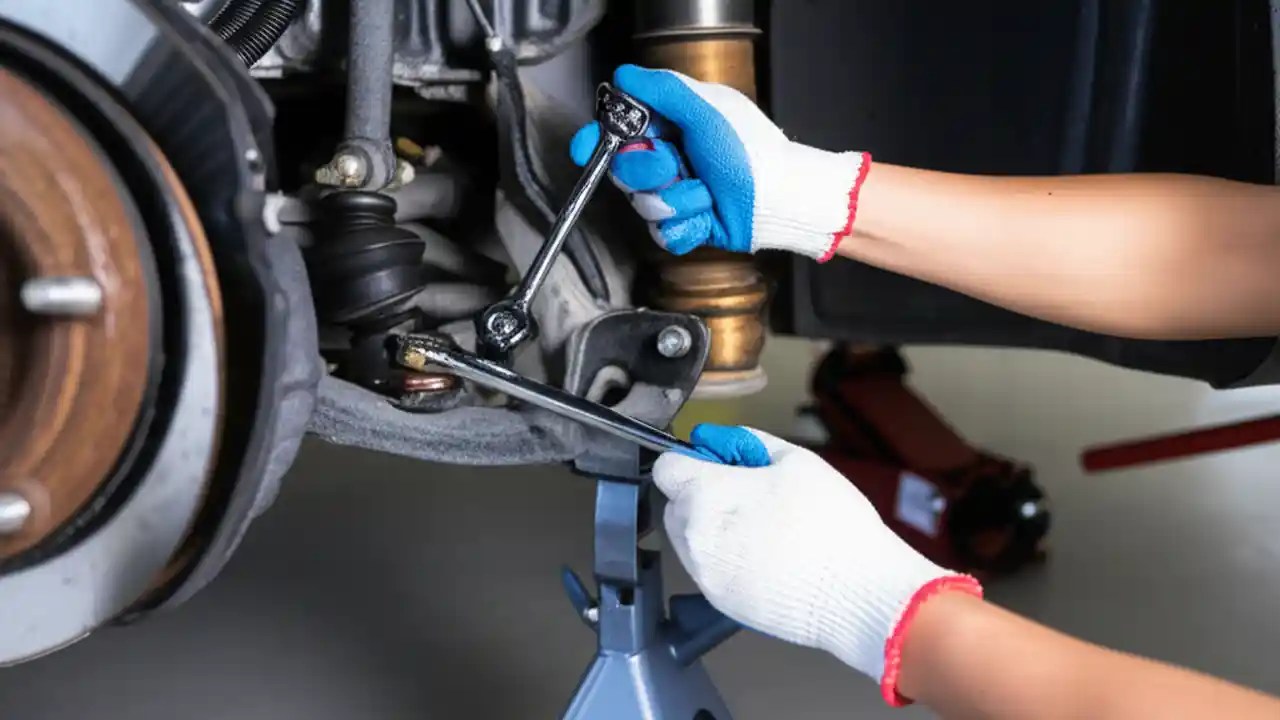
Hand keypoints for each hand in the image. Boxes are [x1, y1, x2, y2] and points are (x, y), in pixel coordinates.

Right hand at [569, 65, 870, 260]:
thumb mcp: (706, 112)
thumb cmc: (751, 152)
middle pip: (624, 170)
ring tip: (706, 193)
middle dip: (649, 170)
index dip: (599, 139)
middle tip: (676, 165)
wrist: (780, 199)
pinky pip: (664, 233)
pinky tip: (708, 215)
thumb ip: (664, 90)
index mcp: (671, 127)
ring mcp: (674, 195)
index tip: (586, 147)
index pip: (620, 130)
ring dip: (677, 199)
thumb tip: (624, 76)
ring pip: (643, 205)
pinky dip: (688, 225)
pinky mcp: (683, 226)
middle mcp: (669, 160)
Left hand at [657, 425, 980, 703]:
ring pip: (690, 540)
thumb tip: (713, 439)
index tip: (718, 464)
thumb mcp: (795, 461)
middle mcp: (694, 538)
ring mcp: (705, 575)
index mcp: (706, 496)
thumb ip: (744, 442)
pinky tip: (768, 556)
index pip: (667, 467)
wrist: (858, 593)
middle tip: (750, 495)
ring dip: (712, 528)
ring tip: (764, 528)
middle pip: (674, 505)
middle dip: (701, 495)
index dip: (692, 460)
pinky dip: (727, 559)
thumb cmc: (831, 524)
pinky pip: (710, 570)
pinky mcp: (720, 603)